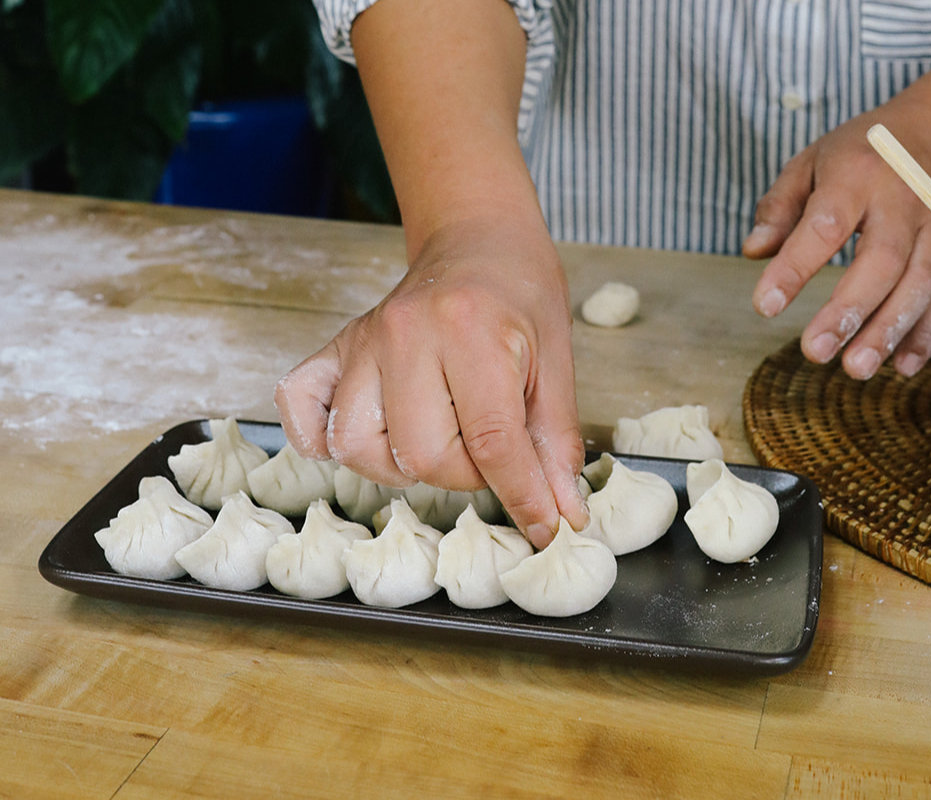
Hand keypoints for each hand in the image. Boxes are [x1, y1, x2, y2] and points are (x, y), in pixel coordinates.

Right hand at [274, 215, 588, 547]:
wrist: (478, 241)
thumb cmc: (521, 296)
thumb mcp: (556, 362)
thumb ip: (556, 443)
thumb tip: (562, 515)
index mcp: (470, 331)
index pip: (491, 441)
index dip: (521, 496)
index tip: (542, 528)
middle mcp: (405, 333)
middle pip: (421, 456)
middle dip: (464, 474)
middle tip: (487, 446)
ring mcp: (361, 341)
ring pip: (360, 448)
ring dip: (404, 464)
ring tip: (437, 435)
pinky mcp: (334, 348)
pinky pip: (302, 411)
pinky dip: (324, 438)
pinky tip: (371, 430)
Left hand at [746, 110, 930, 378]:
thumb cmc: (861, 153)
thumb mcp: (810, 163)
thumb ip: (779, 209)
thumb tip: (754, 252)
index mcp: (857, 175)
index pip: (825, 225)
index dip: (794, 267)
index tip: (765, 305)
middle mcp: (904, 200)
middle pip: (881, 262)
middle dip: (849, 311)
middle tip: (815, 352)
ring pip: (920, 284)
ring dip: (889, 331)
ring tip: (856, 369)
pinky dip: (929, 333)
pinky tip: (902, 366)